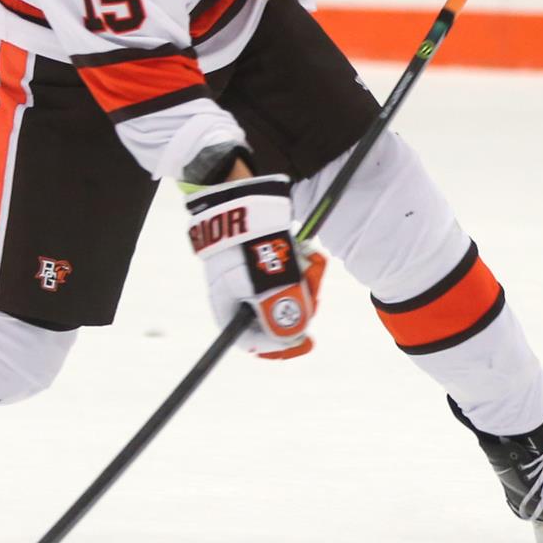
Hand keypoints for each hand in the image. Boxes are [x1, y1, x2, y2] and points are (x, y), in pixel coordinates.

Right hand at [185, 174, 323, 358]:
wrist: (239, 195)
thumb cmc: (247, 243)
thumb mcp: (266, 285)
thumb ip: (279, 315)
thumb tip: (292, 339)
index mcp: (227, 309)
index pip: (253, 342)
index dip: (281, 346)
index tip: (308, 341)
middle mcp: (237, 295)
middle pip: (274, 316)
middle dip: (300, 302)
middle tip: (315, 288)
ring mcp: (250, 274)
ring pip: (284, 291)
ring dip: (303, 280)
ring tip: (312, 262)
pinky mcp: (262, 255)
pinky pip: (286, 270)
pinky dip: (300, 264)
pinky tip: (308, 252)